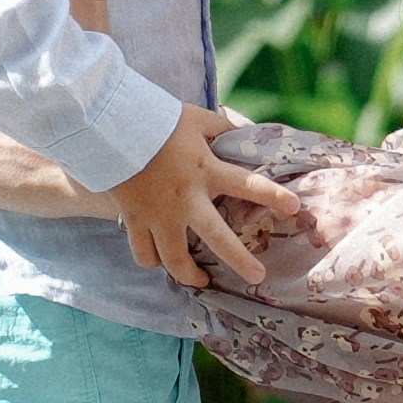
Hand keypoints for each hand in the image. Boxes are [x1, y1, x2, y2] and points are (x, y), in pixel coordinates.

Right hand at [94, 104, 310, 289]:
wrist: (108, 126)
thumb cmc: (156, 119)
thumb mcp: (196, 119)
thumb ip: (221, 128)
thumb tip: (244, 132)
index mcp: (205, 170)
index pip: (247, 184)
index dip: (273, 196)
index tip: (295, 208)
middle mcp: (185, 199)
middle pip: (216, 238)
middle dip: (239, 261)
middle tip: (257, 278)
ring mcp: (158, 215)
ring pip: (175, 259)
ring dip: (190, 275)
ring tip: (201, 283)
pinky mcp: (134, 220)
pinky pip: (143, 253)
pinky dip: (152, 261)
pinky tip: (160, 263)